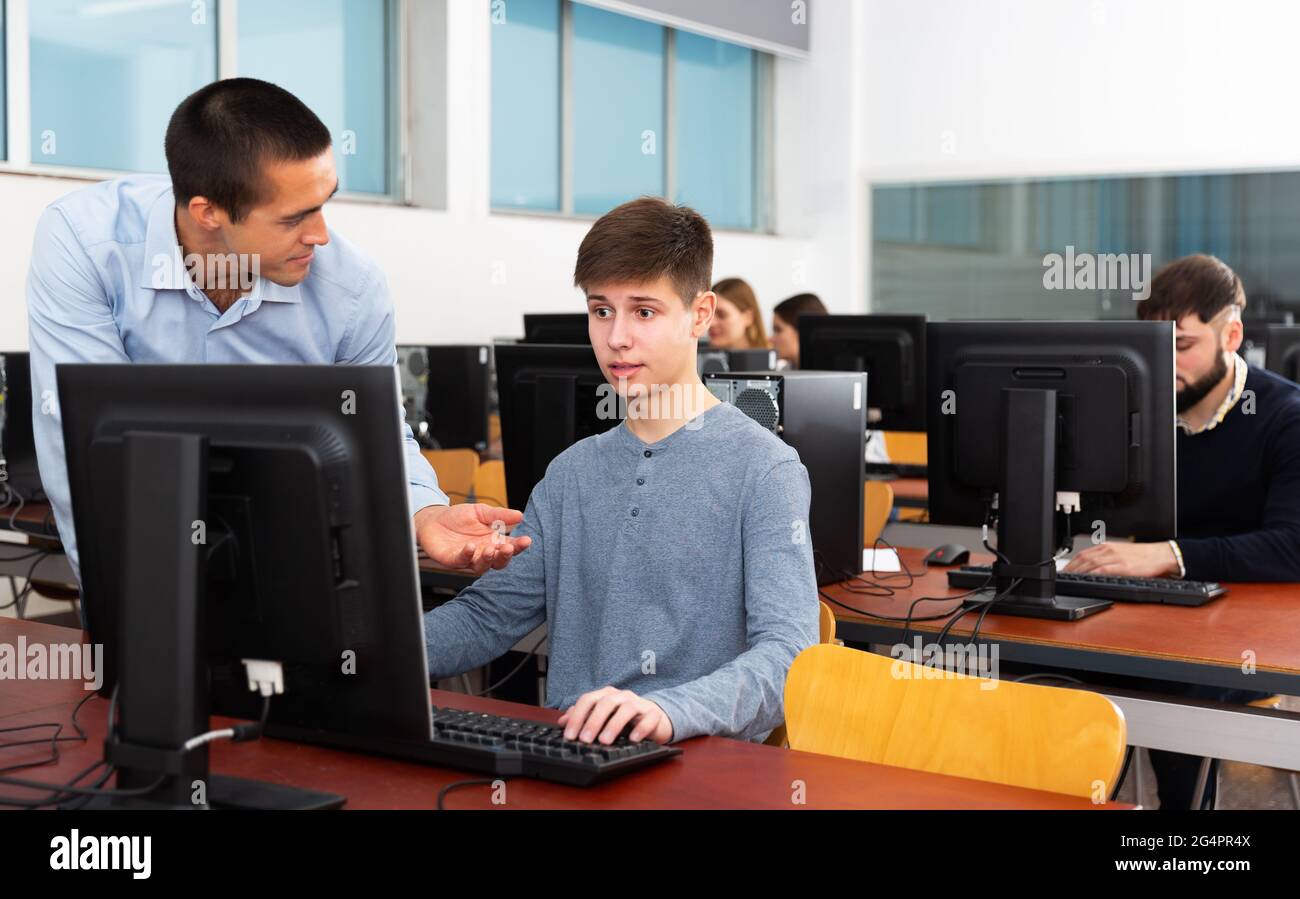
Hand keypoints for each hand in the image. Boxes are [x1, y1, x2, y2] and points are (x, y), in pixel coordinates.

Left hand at [414, 503, 531, 574]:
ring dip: (488, 559)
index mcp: (493, 542)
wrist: (433, 519)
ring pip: (482, 566)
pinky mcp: (452, 560)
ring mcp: (468, 559)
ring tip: (490, 548)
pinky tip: (470, 546)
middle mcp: (483, 553)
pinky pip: (462, 560)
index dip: (519, 546)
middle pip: (499, 561)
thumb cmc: (458, 517)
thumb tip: (520, 515)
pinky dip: (467, 555)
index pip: (510, 547)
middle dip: (505, 556)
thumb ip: (499, 515)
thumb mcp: (481, 512)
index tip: (526, 540)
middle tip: (509, 547)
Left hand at [558, 687, 673, 744]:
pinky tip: (632, 739)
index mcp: (606, 695)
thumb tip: (562, 722)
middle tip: (584, 739)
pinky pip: (648, 719)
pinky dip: (640, 729)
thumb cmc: (624, 718)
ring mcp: (639, 704)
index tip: (570, 735)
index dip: (577, 717)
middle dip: (593, 721)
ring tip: (605, 741)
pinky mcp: (654, 714)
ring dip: (614, 724)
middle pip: (606, 703)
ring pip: (627, 709)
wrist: (654, 719)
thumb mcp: (601, 717)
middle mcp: (622, 696)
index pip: (588, 700)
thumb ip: (582, 717)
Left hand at [1063, 541, 1178, 577]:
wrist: (1160, 555)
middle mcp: (1109, 550)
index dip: (1070, 563)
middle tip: (1062, 577)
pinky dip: (1094, 574)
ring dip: (1078, 572)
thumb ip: (1105, 558)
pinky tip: (1087, 578)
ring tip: (1070, 579)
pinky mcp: (1124, 567)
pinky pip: (1105, 570)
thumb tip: (1089, 567)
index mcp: (1107, 547)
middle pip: (1084, 559)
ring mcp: (1116, 558)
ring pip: (1092, 564)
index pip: (1083, 554)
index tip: (1063, 570)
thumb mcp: (1119, 552)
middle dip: (1071, 569)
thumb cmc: (1141, 556)